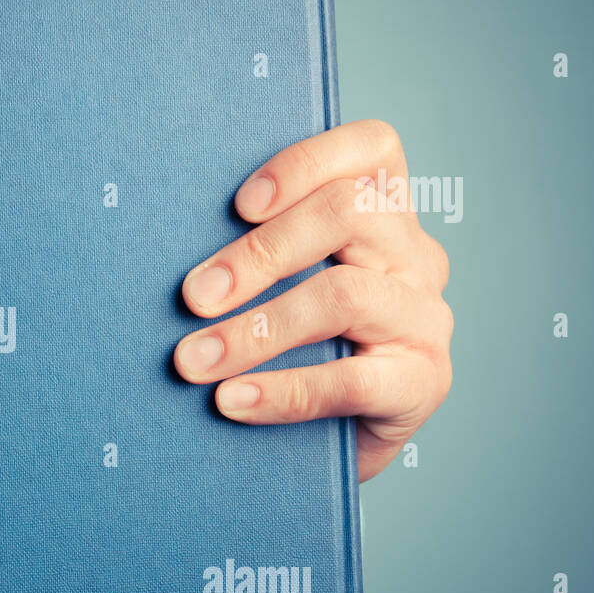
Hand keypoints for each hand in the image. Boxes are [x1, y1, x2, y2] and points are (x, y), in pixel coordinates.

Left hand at [172, 119, 452, 481]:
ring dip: (257, 328)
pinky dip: (281, 391)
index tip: (239, 205)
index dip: (306, 163)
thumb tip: (169, 243)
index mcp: (384, 214)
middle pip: (352, 213)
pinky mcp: (424, 382)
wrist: (331, 443)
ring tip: (194, 359)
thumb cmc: (291, 347)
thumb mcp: (276, 286)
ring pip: (345, 294)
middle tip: (193, 295)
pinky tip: (231, 401)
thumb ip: (253, 252)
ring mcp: (424, 318)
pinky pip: (351, 380)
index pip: (372, 149)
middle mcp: (414, 257)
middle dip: (260, 253)